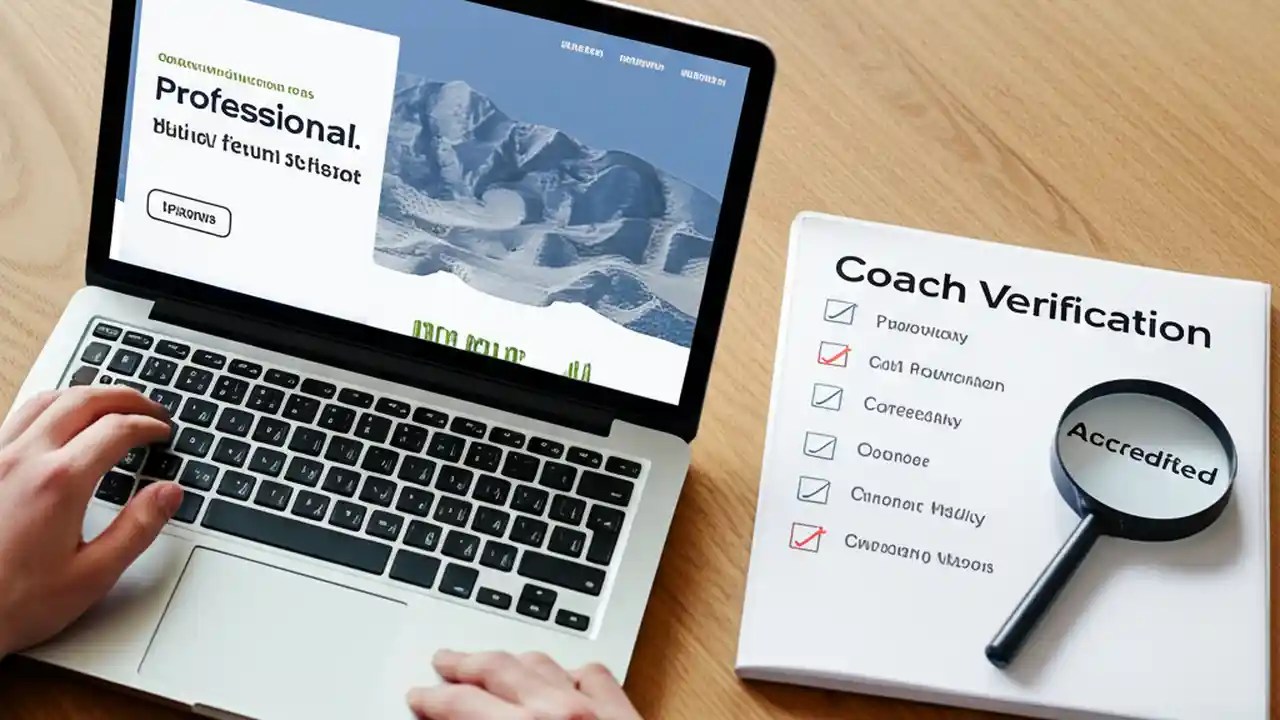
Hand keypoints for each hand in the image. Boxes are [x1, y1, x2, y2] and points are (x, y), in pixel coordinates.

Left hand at [0, 386, 182, 655]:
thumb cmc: (13, 604)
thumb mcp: (92, 576)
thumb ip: (137, 528)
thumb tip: (168, 494)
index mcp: (60, 482)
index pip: (117, 429)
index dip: (148, 426)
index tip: (162, 433)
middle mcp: (23, 459)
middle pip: (83, 400)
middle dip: (124, 397)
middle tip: (147, 408)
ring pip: (45, 399)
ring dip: (85, 394)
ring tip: (109, 404)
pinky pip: (17, 417)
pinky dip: (49, 408)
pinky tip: (58, 422)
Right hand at [407, 650, 642, 719]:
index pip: (460, 705)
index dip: (431, 699)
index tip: (418, 697)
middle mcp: (558, 714)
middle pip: (498, 669)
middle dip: (465, 664)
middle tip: (445, 663)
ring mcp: (596, 710)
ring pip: (542, 663)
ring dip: (511, 661)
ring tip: (494, 663)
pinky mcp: (628, 715)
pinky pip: (593, 675)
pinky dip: (569, 672)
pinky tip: (562, 678)